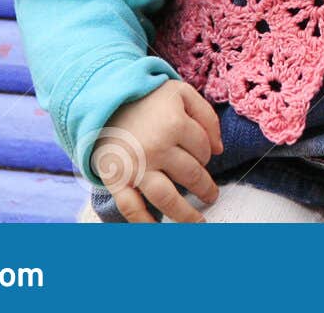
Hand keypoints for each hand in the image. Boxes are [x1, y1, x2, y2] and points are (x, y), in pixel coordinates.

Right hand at [93, 80, 224, 222]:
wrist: (104, 101)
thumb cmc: (148, 99)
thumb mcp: (182, 93)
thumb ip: (206, 116)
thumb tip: (220, 149)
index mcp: (175, 124)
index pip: (204, 150)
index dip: (208, 154)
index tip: (203, 156)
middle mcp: (156, 148)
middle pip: (191, 176)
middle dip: (206, 189)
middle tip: (211, 196)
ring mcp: (136, 166)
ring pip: (166, 198)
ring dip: (185, 214)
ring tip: (198, 222)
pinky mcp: (116, 179)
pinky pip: (131, 207)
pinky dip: (144, 223)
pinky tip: (158, 230)